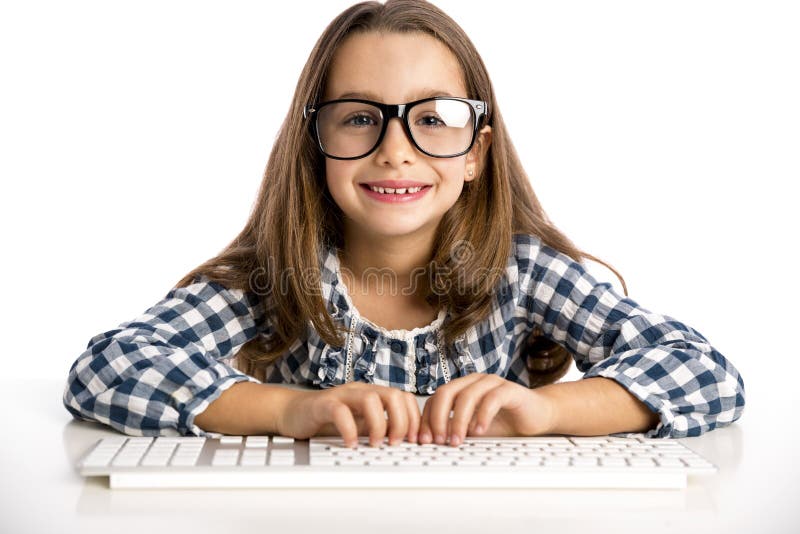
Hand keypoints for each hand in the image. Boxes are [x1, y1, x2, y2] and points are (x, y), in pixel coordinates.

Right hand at [276, 382, 420, 447]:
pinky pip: (340, 412)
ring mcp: (342, 395)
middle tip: (395, 443)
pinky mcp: (323, 404)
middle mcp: (361, 391)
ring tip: (374, 444)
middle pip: (393, 395)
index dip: (414, 419)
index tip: (415, 441)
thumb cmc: (328, 420)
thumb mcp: (360, 425)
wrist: (293, 412)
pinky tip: (350, 444)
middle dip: (401, 421)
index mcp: (373, 394)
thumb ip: (379, 429)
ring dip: (378, 424)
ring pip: (371, 399)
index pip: (404, 398)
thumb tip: (404, 443)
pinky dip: (349, 430)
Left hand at [418, 373, 554, 445]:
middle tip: (438, 441)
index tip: (424, 440)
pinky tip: (479, 431)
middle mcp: (474, 381)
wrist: (538, 416)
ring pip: (466, 396)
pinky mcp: (509, 389)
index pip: (436, 399)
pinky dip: (482, 415)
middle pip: (446, 393)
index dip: (427, 419)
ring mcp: (491, 382)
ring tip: (457, 441)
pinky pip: (492, 398)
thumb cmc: (505, 422)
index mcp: (462, 387)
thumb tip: (431, 442)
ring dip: (458, 420)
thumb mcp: (474, 429)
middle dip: (438, 418)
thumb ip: (456, 430)